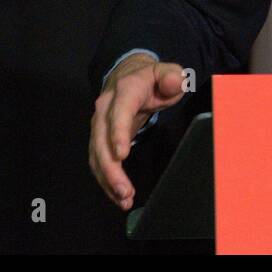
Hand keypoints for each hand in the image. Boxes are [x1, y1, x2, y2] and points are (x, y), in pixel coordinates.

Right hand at [88, 53, 185, 209]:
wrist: (128, 75)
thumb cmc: (151, 79)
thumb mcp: (167, 72)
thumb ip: (172, 77)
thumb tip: (174, 81)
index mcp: (124, 91)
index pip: (118, 113)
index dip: (118, 133)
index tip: (121, 155)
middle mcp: (105, 108)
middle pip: (101, 140)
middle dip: (110, 168)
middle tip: (124, 191)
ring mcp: (99, 125)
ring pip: (97, 155)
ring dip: (107, 179)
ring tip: (123, 199)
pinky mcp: (99, 139)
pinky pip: (98, 161)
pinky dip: (106, 179)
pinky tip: (118, 195)